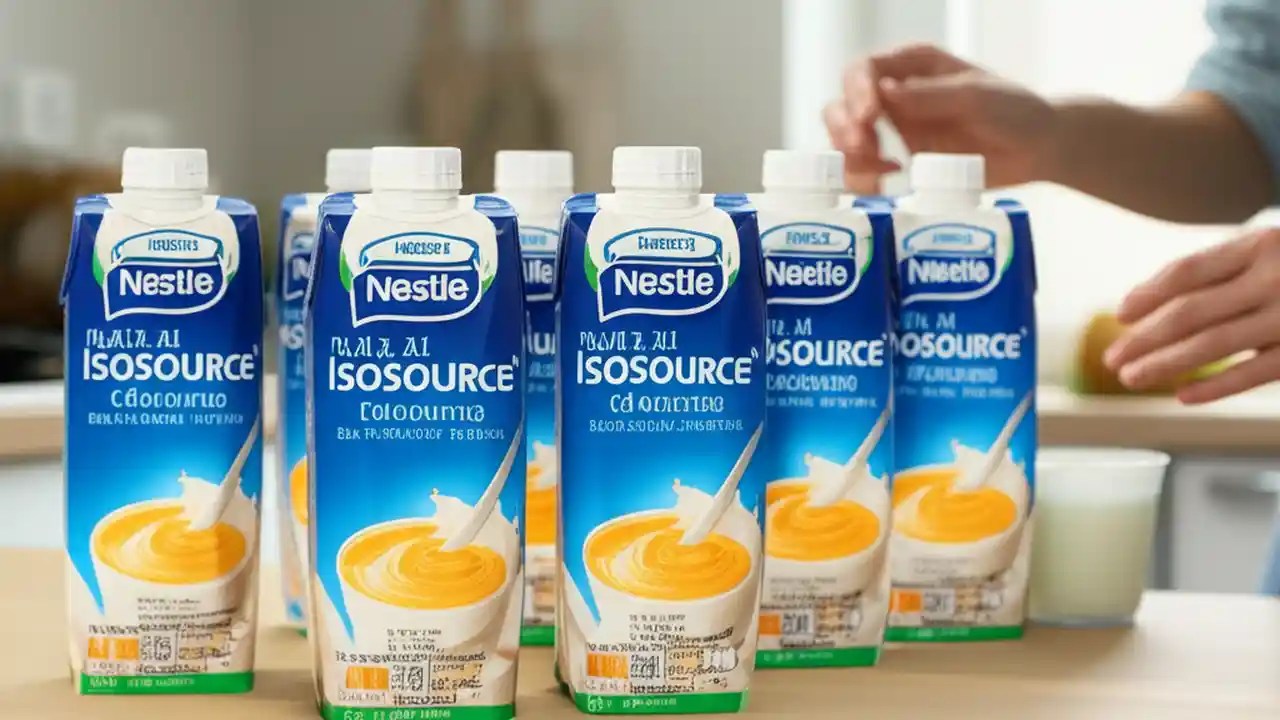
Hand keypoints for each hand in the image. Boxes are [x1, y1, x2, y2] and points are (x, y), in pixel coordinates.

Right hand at [824, 44, 1058, 192]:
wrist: (1036, 149)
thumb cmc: (1014, 111)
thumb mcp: (977, 97)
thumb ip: (931, 94)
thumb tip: (884, 92)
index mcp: (912, 66)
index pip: (864, 70)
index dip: (856, 91)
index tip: (869, 117)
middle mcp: (895, 94)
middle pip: (842, 104)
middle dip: (844, 128)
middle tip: (863, 149)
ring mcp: (894, 129)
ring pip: (844, 138)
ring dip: (848, 156)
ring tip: (880, 171)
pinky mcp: (898, 161)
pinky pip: (862, 169)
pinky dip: (862, 177)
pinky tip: (889, 179)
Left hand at [1104, 228, 1279, 403]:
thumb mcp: (1269, 253)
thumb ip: (1221, 268)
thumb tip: (1140, 298)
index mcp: (1258, 246)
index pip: (1187, 271)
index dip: (1147, 294)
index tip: (1120, 315)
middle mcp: (1274, 278)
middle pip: (1190, 311)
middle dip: (1143, 338)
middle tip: (1112, 359)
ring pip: (1212, 344)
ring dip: (1163, 363)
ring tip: (1130, 377)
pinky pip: (1251, 374)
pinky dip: (1214, 387)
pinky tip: (1182, 395)